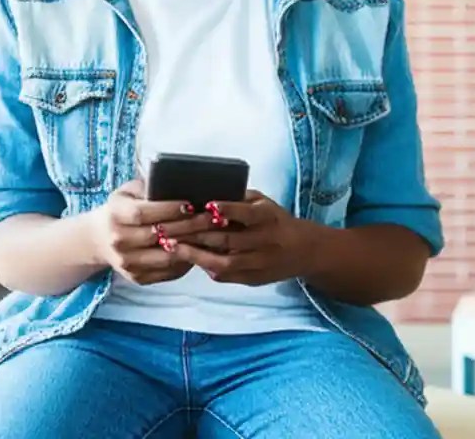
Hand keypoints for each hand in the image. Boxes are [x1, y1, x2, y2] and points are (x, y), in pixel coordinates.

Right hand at [88, 179, 217, 284]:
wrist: (99, 239)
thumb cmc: (121, 209)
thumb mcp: (128, 192)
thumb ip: (149, 189)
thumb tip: (180, 187)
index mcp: (115, 215)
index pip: (143, 213)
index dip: (168, 209)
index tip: (191, 205)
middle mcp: (118, 241)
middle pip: (158, 235)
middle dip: (189, 226)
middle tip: (213, 219)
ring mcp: (127, 262)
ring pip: (166, 257)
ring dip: (192, 246)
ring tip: (211, 235)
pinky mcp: (137, 277)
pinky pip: (167, 271)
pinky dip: (186, 261)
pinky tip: (200, 250)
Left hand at [171, 190, 324, 285]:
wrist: (305, 251)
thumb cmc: (275, 220)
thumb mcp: (264, 203)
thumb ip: (238, 199)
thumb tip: (203, 195)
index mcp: (269, 218)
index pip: (247, 213)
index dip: (228, 210)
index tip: (206, 206)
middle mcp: (265, 241)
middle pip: (228, 240)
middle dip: (196, 234)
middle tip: (170, 229)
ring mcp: (260, 263)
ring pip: (224, 262)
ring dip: (196, 254)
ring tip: (172, 247)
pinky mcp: (254, 279)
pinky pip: (226, 275)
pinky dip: (206, 266)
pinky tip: (187, 259)